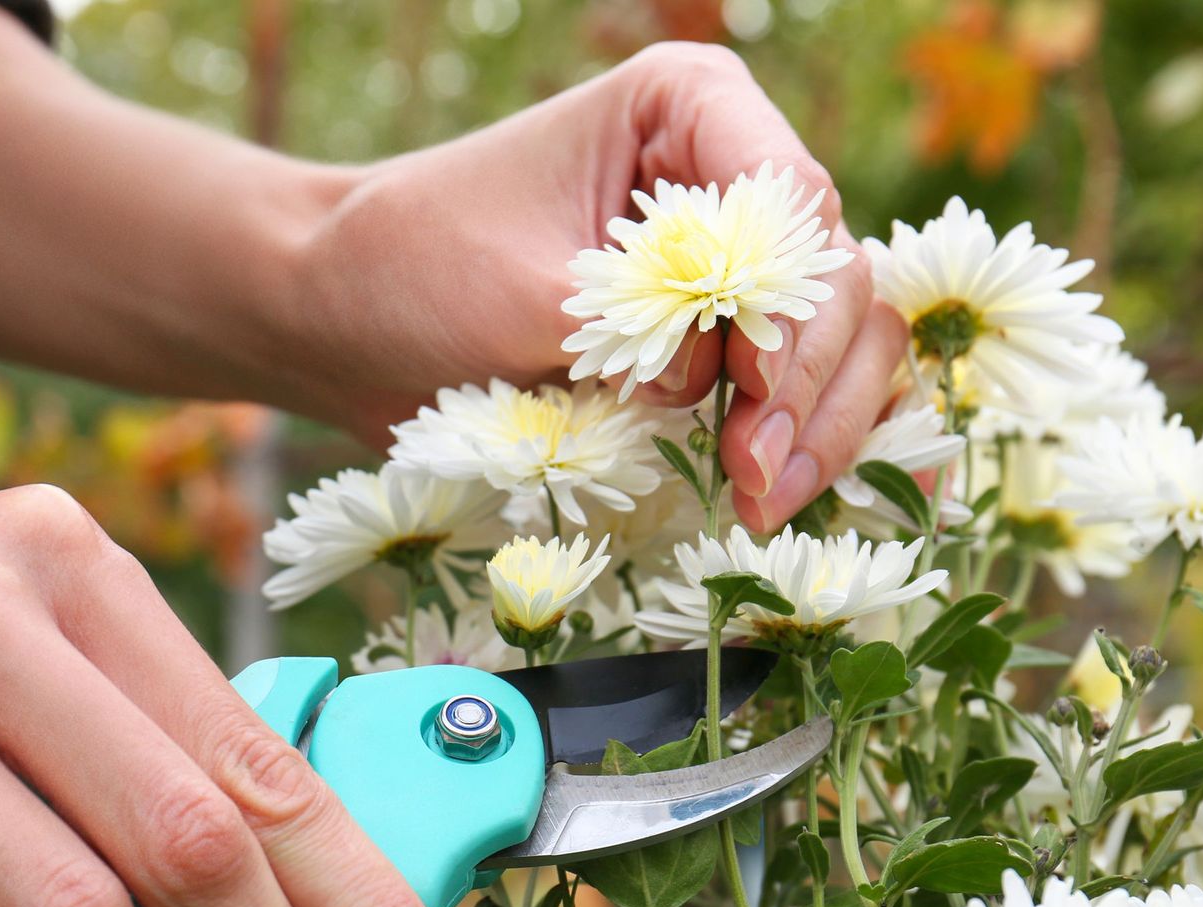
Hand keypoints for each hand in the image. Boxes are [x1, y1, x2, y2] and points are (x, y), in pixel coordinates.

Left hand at [300, 42, 907, 531]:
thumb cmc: (416, 269)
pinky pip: (808, 393)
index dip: (790, 307)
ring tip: (760, 501)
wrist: (354, 321)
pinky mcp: (724, 346)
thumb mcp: (526, 289)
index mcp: (688, 109)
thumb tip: (728, 385)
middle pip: (838, 280)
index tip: (751, 395)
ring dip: (821, 428)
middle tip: (754, 477)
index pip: (792, 202)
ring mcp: (737, 269)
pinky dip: (809, 445)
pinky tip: (786, 496)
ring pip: (847, 342)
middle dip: (807, 386)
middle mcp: (732, 177)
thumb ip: (636, 324)